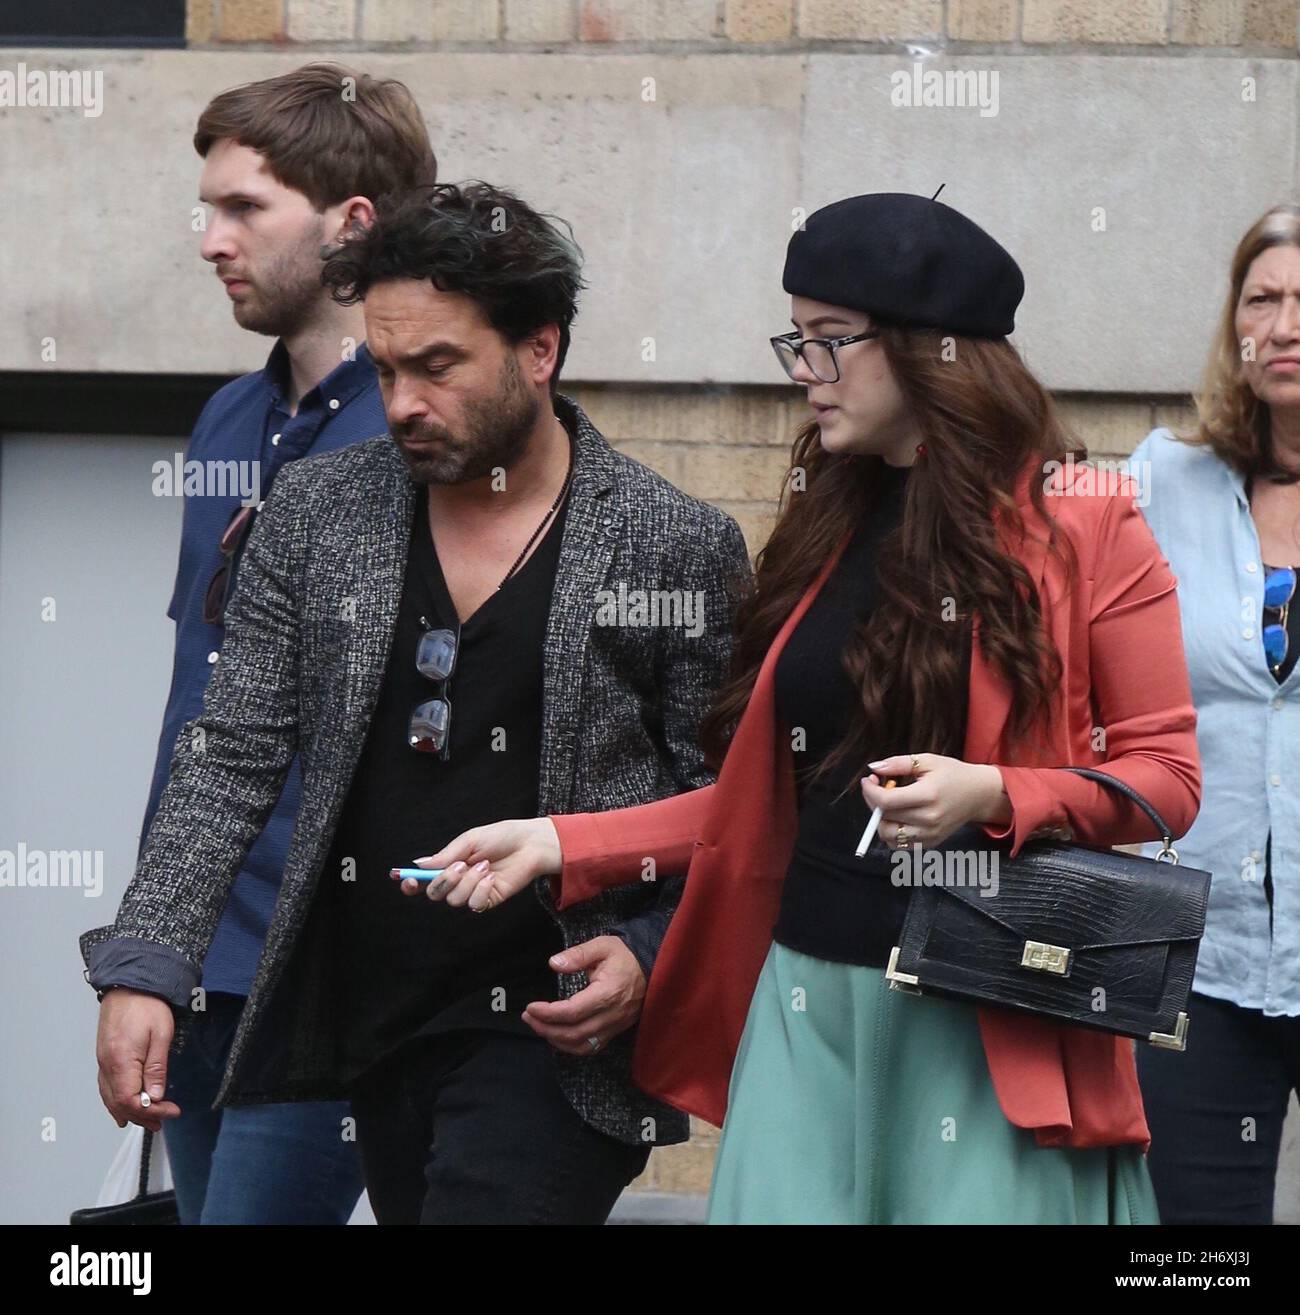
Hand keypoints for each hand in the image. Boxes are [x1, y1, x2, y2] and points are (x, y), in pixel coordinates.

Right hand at [95, 989, 182, 1131]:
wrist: (128, 986)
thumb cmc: (146, 1005)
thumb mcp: (161, 1034)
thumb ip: (157, 1067)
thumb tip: (156, 1096)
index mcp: (121, 1061)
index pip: (132, 1101)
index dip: (152, 1111)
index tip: (171, 1110)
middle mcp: (107, 1065)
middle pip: (120, 1104)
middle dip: (142, 1116)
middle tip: (163, 1120)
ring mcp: (103, 1063)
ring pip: (110, 1099)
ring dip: (129, 1113)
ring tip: (148, 1121)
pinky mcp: (104, 1058)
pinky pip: (106, 1088)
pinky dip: (115, 1103)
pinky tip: (123, 1110)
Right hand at [399, 817, 561, 910]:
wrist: (529, 844)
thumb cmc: (500, 837)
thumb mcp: (470, 840)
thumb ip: (445, 855)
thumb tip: (418, 865)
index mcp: (450, 863)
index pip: (424, 880)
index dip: (412, 884)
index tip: (408, 881)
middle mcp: (458, 880)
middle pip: (435, 894)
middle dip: (444, 881)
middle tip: (461, 865)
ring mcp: (472, 891)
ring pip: (454, 900)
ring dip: (468, 882)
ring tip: (485, 865)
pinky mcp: (488, 900)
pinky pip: (475, 905)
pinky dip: (481, 890)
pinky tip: (491, 877)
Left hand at [521, 936, 645, 1056]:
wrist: (653, 966)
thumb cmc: (625, 955)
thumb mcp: (602, 946)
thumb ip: (577, 955)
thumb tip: (554, 963)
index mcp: (608, 993)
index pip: (573, 1012)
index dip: (548, 1013)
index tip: (530, 1007)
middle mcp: (613, 1014)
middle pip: (574, 1033)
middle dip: (546, 1028)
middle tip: (528, 1016)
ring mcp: (616, 1026)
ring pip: (582, 1045)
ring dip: (556, 1040)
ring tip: (539, 1026)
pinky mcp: (616, 1030)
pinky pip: (591, 1047)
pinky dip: (571, 1046)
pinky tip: (558, 1035)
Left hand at [860, 753, 1008, 849]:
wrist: (979, 794)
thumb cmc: (953, 775)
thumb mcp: (927, 760)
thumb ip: (898, 763)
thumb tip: (874, 768)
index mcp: (928, 795)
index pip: (886, 801)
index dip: (870, 791)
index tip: (869, 780)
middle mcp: (929, 819)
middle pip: (885, 818)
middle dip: (873, 801)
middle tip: (879, 787)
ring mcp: (930, 834)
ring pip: (888, 836)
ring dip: (881, 820)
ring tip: (890, 804)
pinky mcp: (930, 843)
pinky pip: (900, 845)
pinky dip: (892, 833)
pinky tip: (898, 817)